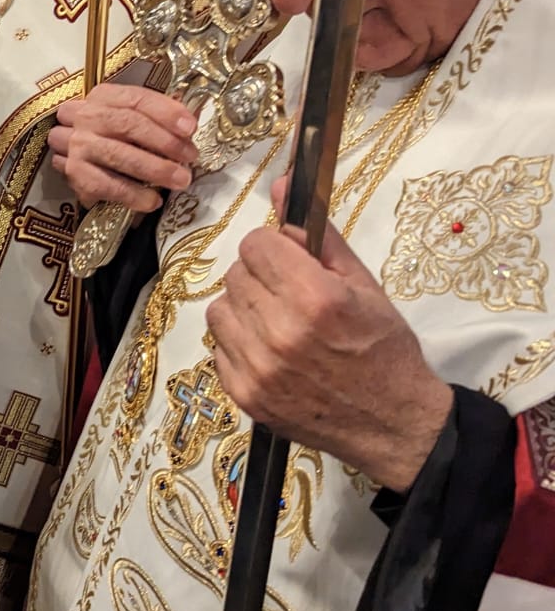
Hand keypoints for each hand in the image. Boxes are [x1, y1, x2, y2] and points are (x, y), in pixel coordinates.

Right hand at [47, 83, 196, 211]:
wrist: (71, 156)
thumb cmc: (110, 135)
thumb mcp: (127, 117)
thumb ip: (155, 117)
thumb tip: (190, 123)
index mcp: (103, 96)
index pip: (137, 98)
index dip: (166, 112)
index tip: (190, 128)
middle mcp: (87, 117)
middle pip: (129, 124)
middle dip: (165, 141)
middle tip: (190, 157)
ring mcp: (77, 145)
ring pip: (119, 155)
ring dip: (154, 169)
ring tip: (180, 180)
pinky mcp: (74, 174)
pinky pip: (106, 185)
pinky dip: (133, 195)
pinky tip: (153, 201)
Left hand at [205, 177, 452, 491]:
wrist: (392, 424)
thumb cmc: (384, 349)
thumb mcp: (364, 285)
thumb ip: (318, 236)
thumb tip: (282, 187)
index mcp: (315, 299)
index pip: (257, 245)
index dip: (274, 248)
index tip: (290, 260)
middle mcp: (280, 333)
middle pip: (237, 274)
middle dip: (261, 275)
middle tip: (289, 293)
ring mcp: (258, 368)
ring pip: (220, 308)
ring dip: (244, 308)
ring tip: (277, 322)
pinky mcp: (244, 394)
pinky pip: (218, 346)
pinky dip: (239, 344)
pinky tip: (270, 351)